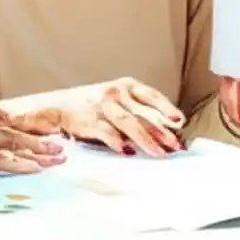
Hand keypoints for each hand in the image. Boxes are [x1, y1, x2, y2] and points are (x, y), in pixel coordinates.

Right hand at [0, 92, 64, 182]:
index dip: (18, 123)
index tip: (34, 129)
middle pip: (10, 127)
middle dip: (35, 136)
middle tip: (56, 144)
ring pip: (11, 141)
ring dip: (37, 150)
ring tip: (56, 156)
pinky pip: (1, 160)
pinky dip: (22, 164)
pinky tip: (37, 168)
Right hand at [56, 78, 186, 157]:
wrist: (61, 106)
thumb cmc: (96, 105)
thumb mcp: (120, 99)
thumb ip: (141, 110)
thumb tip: (168, 129)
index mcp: (127, 85)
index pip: (152, 95)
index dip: (166, 108)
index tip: (179, 122)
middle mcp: (117, 93)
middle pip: (143, 113)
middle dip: (161, 131)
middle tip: (175, 145)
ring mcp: (103, 106)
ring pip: (128, 122)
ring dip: (145, 139)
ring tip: (158, 153)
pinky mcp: (90, 120)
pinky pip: (106, 131)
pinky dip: (117, 141)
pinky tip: (126, 151)